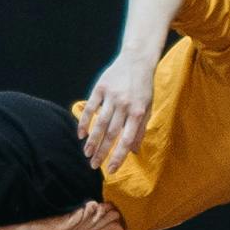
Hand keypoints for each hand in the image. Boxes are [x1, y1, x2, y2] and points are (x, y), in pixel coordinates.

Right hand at [79, 54, 159, 170]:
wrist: (136, 60)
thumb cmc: (144, 87)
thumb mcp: (148, 107)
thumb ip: (141, 129)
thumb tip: (134, 151)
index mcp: (138, 112)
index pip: (127, 139)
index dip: (119, 156)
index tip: (111, 170)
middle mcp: (124, 105)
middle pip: (111, 134)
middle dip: (102, 152)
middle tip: (94, 166)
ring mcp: (111, 96)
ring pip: (99, 123)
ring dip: (92, 141)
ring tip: (86, 153)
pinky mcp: (100, 88)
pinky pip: (90, 108)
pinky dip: (85, 122)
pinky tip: (81, 134)